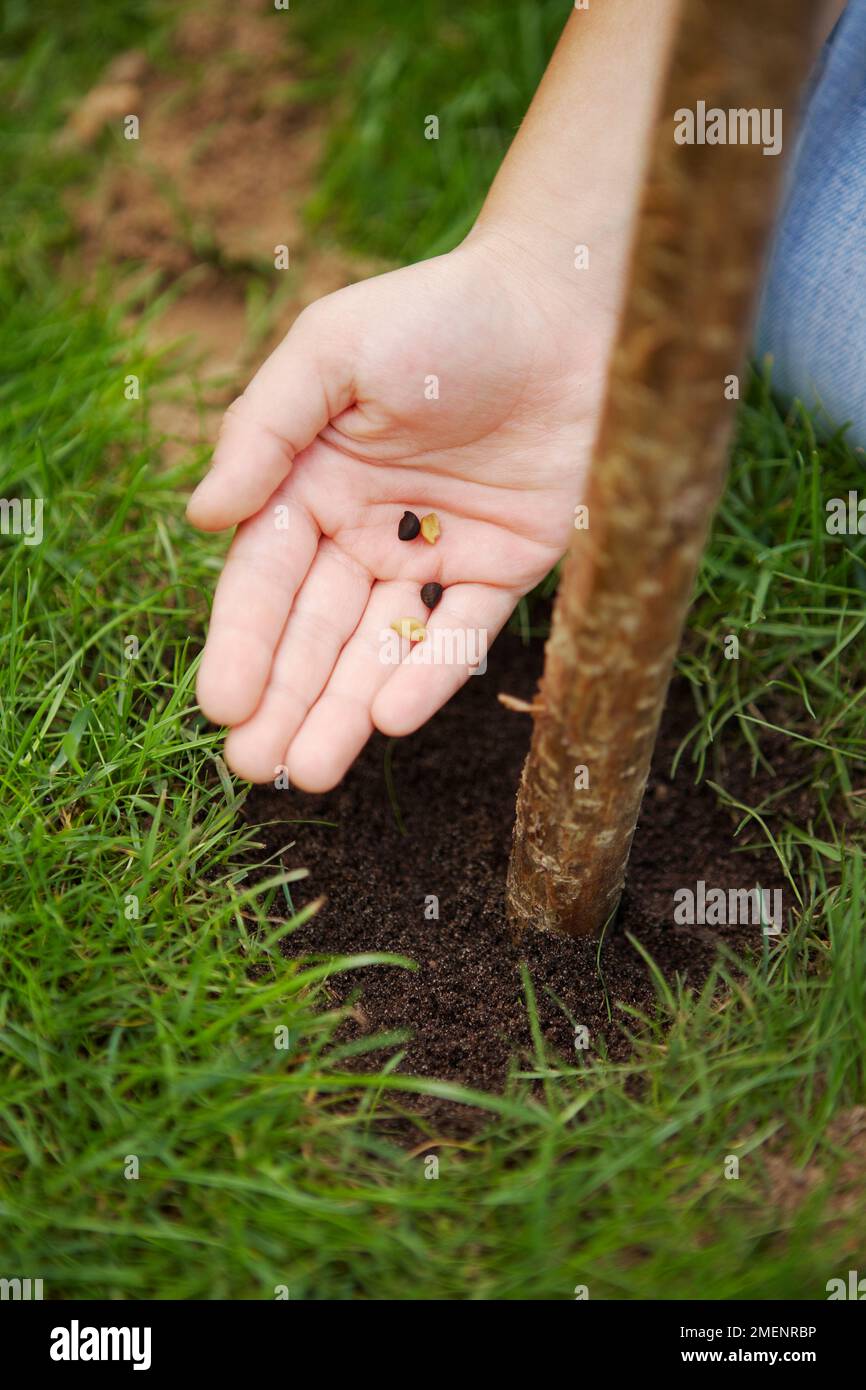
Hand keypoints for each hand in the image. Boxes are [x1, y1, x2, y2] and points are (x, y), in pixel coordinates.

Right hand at [187, 238, 610, 789]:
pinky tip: (390, 722)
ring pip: (380, 648)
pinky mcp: (505, 567)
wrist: (570, 301)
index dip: (241, 641)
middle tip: (254, 767)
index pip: (266, 579)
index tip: (219, 703)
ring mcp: (438, 553)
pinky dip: (428, 676)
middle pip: (316, 630)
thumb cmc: (441, 313)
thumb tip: (200, 516)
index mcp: (314, 482)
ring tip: (312, 771)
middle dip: (284, 698)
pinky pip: (463, 635)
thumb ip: (263, 430)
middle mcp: (369, 528)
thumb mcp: (332, 350)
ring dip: (345, 710)